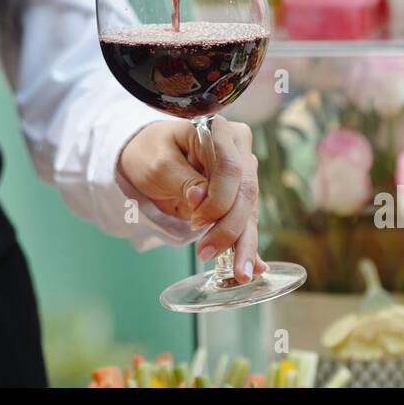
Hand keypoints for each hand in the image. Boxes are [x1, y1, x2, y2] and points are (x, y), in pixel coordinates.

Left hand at [118, 118, 268, 283]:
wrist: (149, 157)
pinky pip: (246, 222)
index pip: (231, 167)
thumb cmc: (151, 152)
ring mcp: (243, 172)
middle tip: (206, 253)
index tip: (196, 220)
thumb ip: (181, 179)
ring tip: (240, 274)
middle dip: (230, 228)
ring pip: (250, 212)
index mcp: (218, 130)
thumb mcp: (158, 164)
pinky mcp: (239, 195)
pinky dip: (246, 245)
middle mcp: (238, 149)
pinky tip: (254, 267)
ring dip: (243, 244)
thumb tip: (200, 198)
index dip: (218, 199)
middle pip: (246, 192)